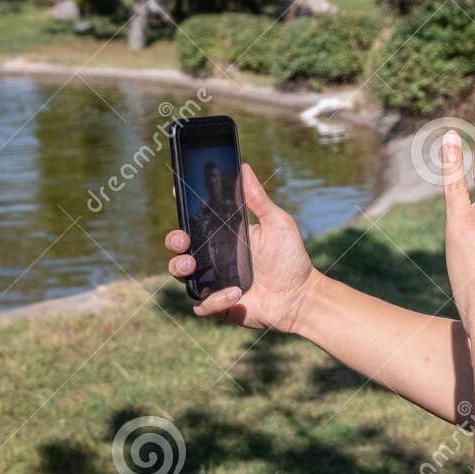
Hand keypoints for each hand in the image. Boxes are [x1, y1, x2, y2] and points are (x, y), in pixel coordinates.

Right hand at [165, 163, 320, 331]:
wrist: (301, 296)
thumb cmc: (291, 258)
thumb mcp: (277, 223)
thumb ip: (258, 199)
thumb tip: (244, 167)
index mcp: (224, 235)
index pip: (196, 219)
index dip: (183, 206)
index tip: (178, 193)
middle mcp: (213, 257)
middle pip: (179, 247)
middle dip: (173, 240)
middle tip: (183, 240)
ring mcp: (213, 282)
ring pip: (180, 274)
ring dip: (179, 267)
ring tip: (191, 264)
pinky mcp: (219, 305)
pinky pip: (202, 305)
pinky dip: (213, 300)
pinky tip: (235, 293)